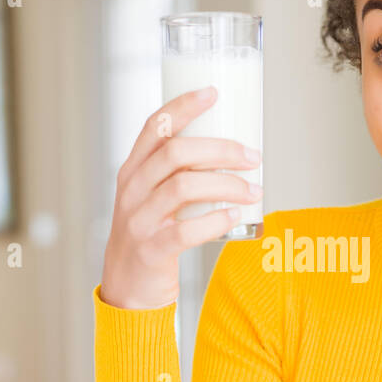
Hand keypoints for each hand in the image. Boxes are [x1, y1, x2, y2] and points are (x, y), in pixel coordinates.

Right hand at [99, 86, 262, 309]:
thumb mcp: (153, 197)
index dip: (183, 106)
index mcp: (133, 169)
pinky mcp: (151, 250)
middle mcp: (132, 190)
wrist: (127, 287)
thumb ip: (179, 174)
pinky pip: (185, 231)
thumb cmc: (151, 235)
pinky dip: (214, 221)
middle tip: (253, 156)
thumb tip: (233, 150)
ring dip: (226, 184)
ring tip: (254, 189)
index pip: (155, 127)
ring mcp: (138, 220)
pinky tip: (234, 216)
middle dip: (220, 149)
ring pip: (183, 188)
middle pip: (175, 153)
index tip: (214, 93)